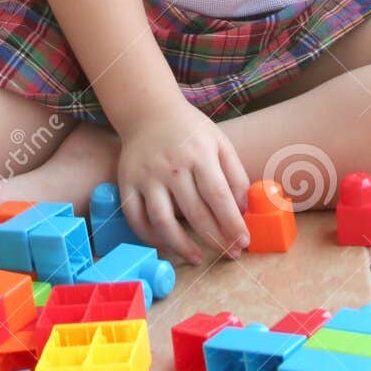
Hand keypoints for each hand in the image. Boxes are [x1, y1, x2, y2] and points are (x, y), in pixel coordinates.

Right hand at [117, 98, 250, 266]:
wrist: (149, 111)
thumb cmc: (190, 131)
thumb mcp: (220, 142)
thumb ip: (235, 175)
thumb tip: (243, 210)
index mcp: (199, 154)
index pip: (218, 196)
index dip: (232, 223)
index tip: (244, 241)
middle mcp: (171, 166)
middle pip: (195, 213)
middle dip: (215, 239)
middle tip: (229, 255)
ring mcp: (146, 176)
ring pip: (163, 221)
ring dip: (182, 246)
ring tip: (197, 259)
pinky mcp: (126, 183)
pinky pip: (136, 219)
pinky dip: (151, 238)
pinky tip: (167, 246)